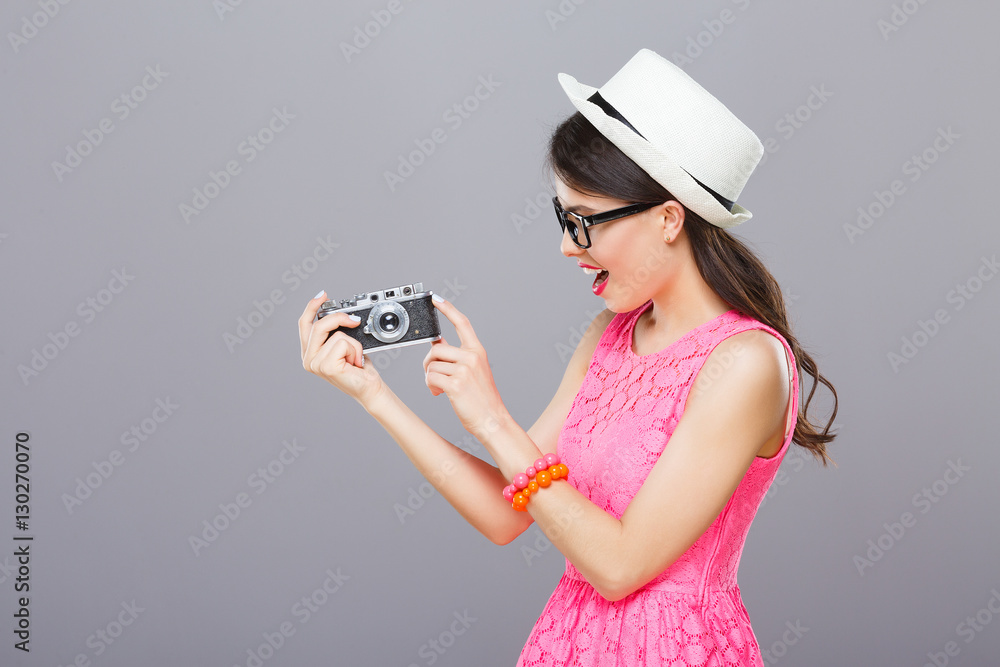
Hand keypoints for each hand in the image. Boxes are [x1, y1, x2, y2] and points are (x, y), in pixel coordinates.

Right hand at [298, 291, 386, 406]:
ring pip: (336, 334)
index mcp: (309, 352)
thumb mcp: (344, 344)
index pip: (304, 324)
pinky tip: (355, 362)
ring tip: (354, 356)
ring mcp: (315, 364)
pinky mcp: (326, 366)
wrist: (369, 387)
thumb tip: (339, 313)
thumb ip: (334, 331)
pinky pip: (343, 342)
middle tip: (354, 320)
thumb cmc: (358, 367)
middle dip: (339, 318)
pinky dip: (355, 349)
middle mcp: (308, 359)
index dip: (312, 307)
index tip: (322, 295)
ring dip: (353, 343)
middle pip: (318, 325)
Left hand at [423, 295, 508, 439]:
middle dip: (429, 363)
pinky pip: (430, 378)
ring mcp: (464, 370)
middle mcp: (472, 357)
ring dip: (430, 378)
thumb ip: (458, 357)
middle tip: (433, 377)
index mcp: (477, 351)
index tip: (435, 299)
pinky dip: (430, 387)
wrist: (492, 420)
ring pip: (431, 365)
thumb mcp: (473, 372)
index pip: (462, 323)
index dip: (448, 309)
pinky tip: (438, 393)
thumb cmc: (482, 398)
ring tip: (439, 389)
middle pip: (436, 349)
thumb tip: (438, 345)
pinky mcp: (456, 384)